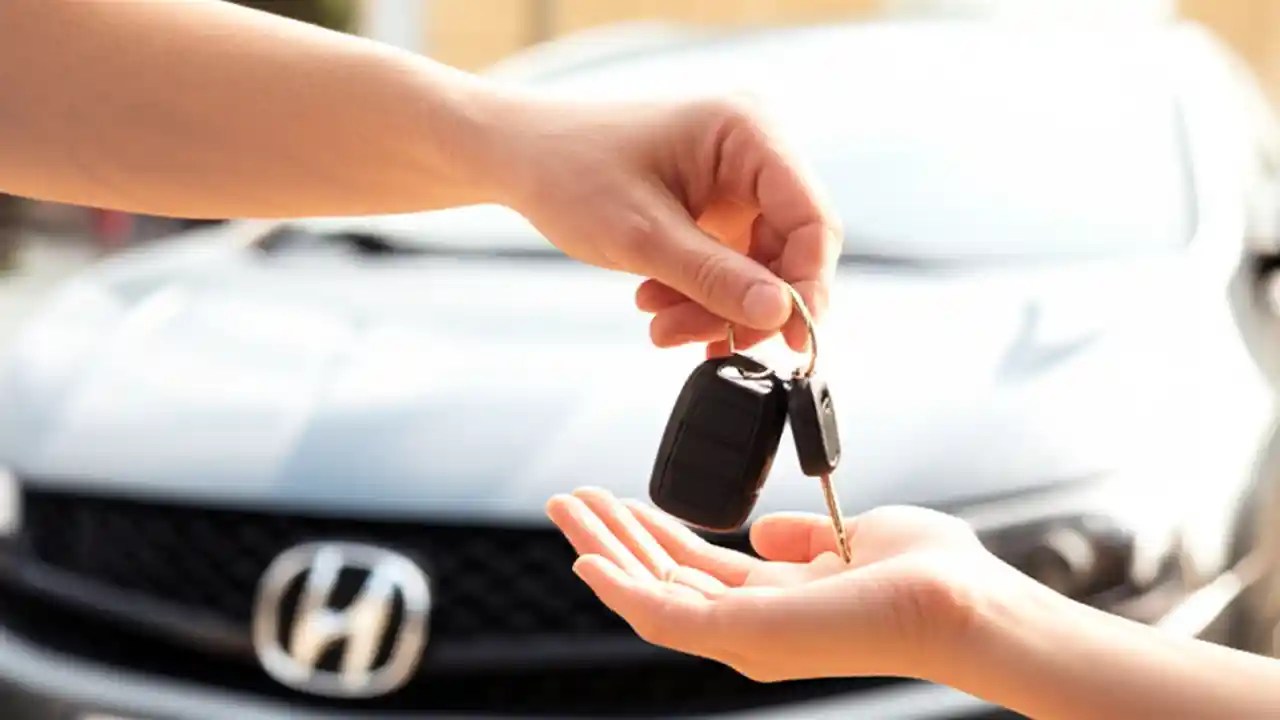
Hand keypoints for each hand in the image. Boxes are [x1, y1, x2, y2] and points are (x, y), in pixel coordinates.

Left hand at [498, 97, 841, 355]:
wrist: (519, 159)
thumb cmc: (570, 172)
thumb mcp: (643, 237)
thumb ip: (716, 278)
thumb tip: (781, 315)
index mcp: (747, 132)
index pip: (811, 218)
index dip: (808, 284)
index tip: (791, 339)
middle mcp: (751, 151)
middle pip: (788, 248)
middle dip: (746, 302)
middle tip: (710, 343)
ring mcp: (733, 182)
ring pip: (756, 266)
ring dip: (714, 307)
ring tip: (662, 326)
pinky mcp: (713, 208)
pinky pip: (730, 265)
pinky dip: (702, 296)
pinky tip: (666, 312)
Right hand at [545, 487, 1017, 682]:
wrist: (959, 600)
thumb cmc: (927, 576)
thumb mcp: (848, 537)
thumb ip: (799, 538)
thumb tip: (762, 529)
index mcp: (778, 598)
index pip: (695, 568)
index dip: (651, 533)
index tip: (617, 500)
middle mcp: (753, 622)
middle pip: (660, 578)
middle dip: (612, 538)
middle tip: (571, 501)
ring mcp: (744, 633)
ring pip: (648, 593)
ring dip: (603, 551)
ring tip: (568, 510)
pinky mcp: (739, 634)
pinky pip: (658, 615)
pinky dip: (617, 587)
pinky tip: (586, 559)